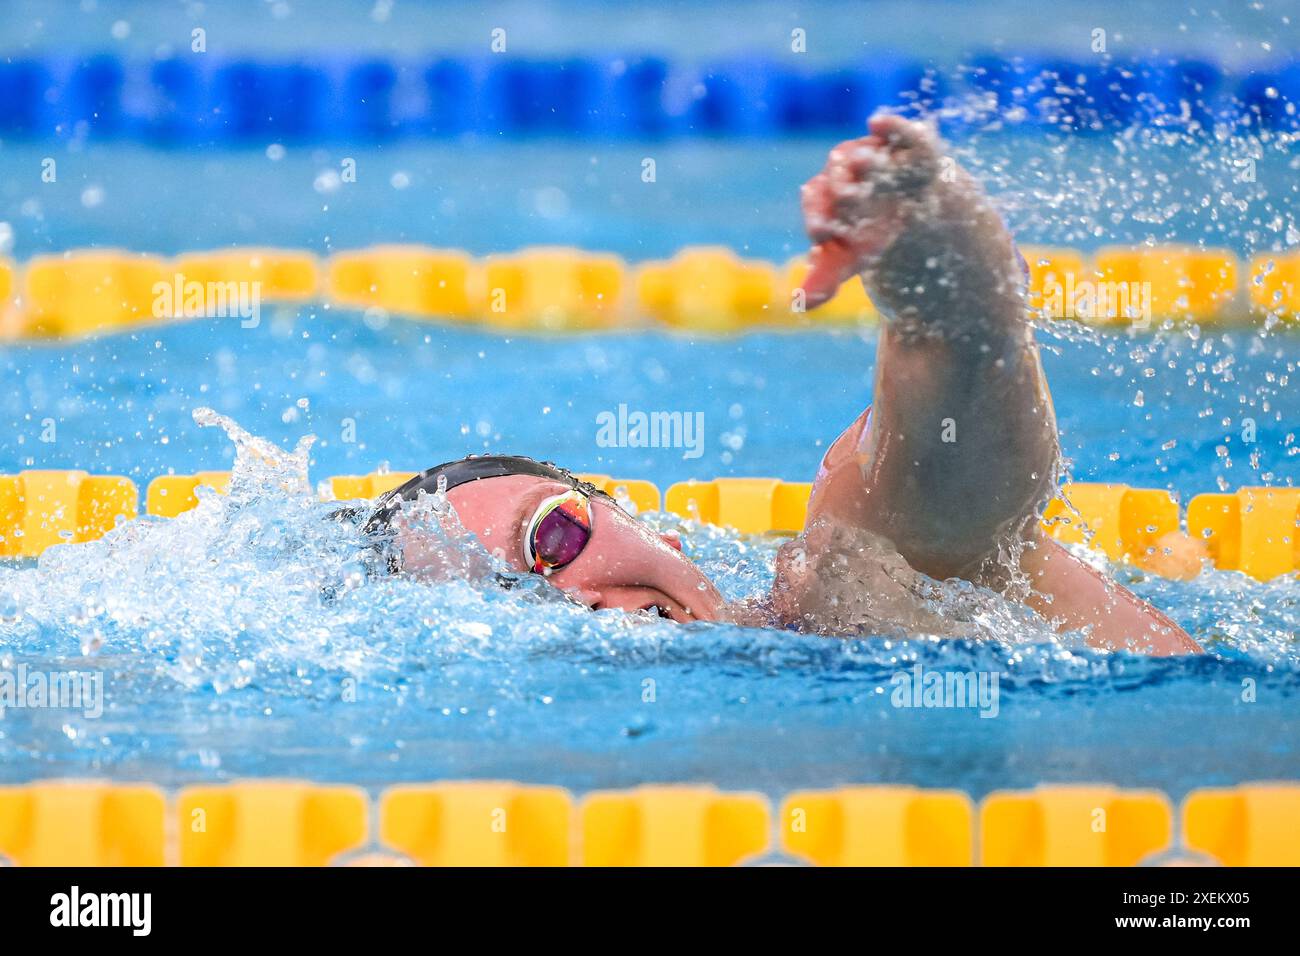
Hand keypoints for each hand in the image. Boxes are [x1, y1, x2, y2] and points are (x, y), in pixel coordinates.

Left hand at [798, 114, 947, 308]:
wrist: (913, 206)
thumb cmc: (870, 230)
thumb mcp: (848, 258)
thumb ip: (823, 280)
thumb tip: (800, 304)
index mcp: (825, 193)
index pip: (816, 201)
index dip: (818, 216)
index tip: (820, 234)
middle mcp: (845, 168)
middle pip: (837, 176)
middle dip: (840, 191)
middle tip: (843, 203)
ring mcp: (875, 153)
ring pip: (865, 155)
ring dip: (864, 162)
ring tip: (862, 166)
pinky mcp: (908, 144)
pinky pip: (902, 131)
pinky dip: (893, 126)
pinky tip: (877, 120)